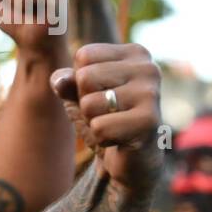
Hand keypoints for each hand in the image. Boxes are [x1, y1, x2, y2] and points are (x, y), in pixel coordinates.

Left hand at [51, 43, 161, 193]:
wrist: (130, 158)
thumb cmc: (105, 117)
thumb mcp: (79, 94)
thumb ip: (65, 81)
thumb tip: (59, 80)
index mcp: (135, 53)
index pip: (84, 55)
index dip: (80, 80)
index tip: (101, 94)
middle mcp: (149, 68)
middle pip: (85, 77)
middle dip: (85, 102)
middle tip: (107, 113)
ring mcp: (152, 94)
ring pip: (89, 103)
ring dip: (93, 121)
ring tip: (113, 124)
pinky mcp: (150, 122)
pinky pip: (100, 128)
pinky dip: (101, 138)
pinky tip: (119, 139)